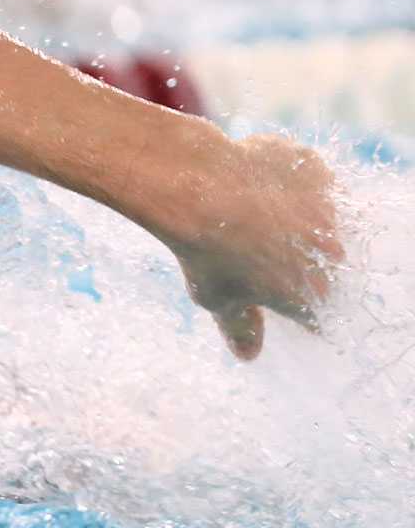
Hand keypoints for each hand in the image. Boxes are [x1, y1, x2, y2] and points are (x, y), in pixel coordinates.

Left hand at [166, 135, 341, 358]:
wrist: (198, 188)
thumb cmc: (204, 250)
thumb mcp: (215, 297)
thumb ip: (239, 327)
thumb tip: (249, 355)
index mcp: (309, 293)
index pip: (314, 312)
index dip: (292, 305)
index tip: (271, 293)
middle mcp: (330, 253)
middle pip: (323, 264)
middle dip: (297, 260)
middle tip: (254, 248)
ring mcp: (328, 209)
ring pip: (321, 221)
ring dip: (297, 220)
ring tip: (251, 213)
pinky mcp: (318, 172)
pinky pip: (311, 181)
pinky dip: (290, 183)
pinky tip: (258, 184)